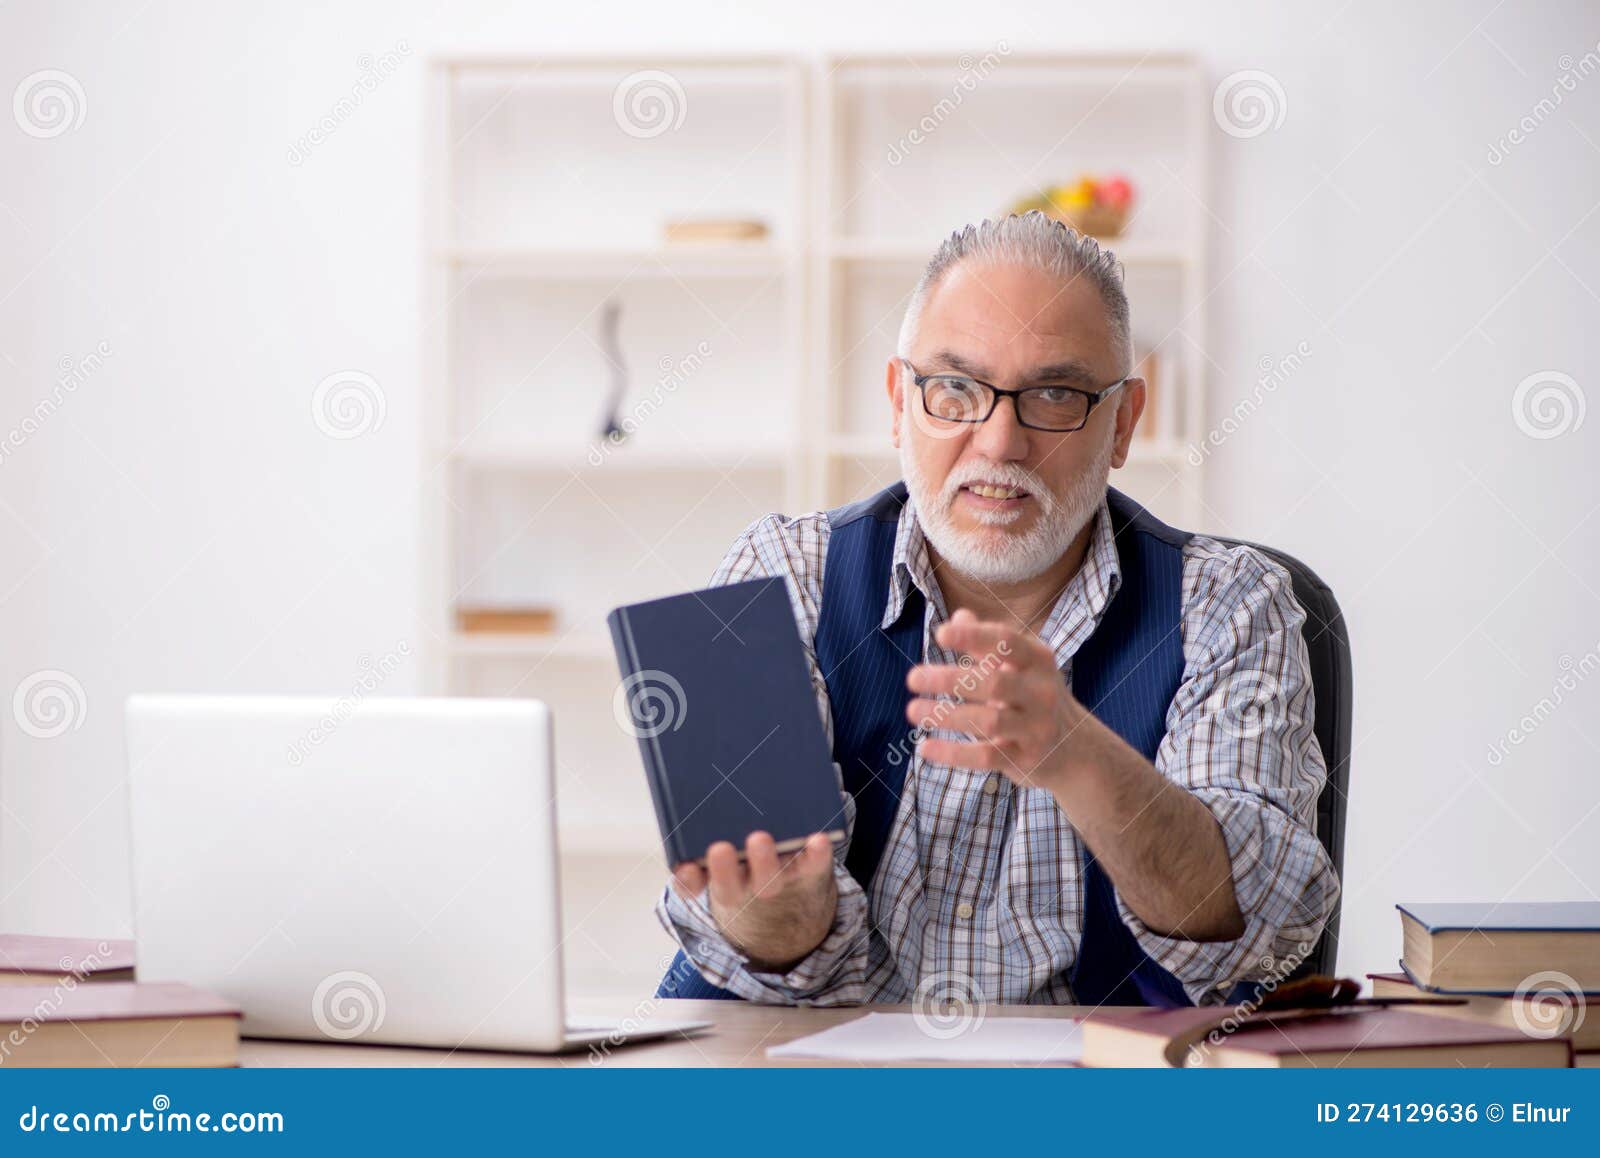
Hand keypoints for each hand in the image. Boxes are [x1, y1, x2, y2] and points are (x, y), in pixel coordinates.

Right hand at [670, 831, 836, 972]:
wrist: (794, 882)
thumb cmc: (749, 851)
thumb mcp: (725, 838)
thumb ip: (708, 821)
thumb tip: (688, 771)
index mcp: (715, 874)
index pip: (692, 885)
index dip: (687, 880)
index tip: (685, 867)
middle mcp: (743, 882)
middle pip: (729, 886)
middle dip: (723, 870)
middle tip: (719, 849)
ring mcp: (776, 879)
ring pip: (768, 880)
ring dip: (764, 863)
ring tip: (759, 839)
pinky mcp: (808, 871)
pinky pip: (812, 866)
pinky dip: (815, 854)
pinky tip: (817, 839)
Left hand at [904, 608, 1085, 789]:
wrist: (1076, 749)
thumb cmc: (1034, 696)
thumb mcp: (1020, 666)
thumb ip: (988, 644)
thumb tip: (959, 615)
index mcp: (1038, 660)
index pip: (1006, 642)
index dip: (973, 636)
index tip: (939, 634)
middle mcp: (1041, 692)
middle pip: (994, 683)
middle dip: (950, 679)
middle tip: (912, 677)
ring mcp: (1036, 727)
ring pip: (988, 721)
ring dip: (946, 716)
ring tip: (912, 710)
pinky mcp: (1025, 759)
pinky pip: (986, 756)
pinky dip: (953, 753)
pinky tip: (925, 748)